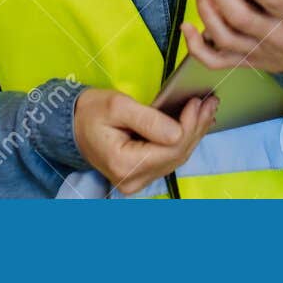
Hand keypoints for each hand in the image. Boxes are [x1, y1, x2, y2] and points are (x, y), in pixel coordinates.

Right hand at [72, 88, 218, 195]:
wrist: (73, 125)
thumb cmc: (92, 112)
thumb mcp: (117, 106)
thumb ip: (148, 119)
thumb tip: (178, 131)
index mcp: (124, 164)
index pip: (169, 148)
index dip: (188, 125)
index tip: (198, 101)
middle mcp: (133, 180)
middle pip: (176, 155)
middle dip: (195, 127)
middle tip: (210, 102)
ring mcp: (138, 180)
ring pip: (176, 157)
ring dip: (193, 132)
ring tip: (207, 109)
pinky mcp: (142, 174)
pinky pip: (169, 157)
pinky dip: (183, 138)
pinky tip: (195, 122)